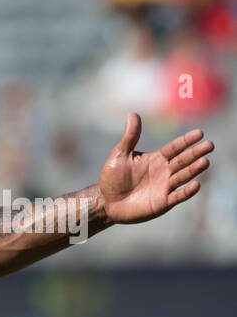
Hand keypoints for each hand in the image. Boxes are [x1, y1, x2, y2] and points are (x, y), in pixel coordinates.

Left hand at [98, 113, 213, 224]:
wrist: (105, 202)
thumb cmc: (112, 177)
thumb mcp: (120, 155)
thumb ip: (130, 137)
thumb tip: (133, 114)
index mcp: (157, 158)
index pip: (175, 147)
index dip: (186, 141)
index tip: (199, 133)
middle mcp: (164, 171)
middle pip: (183, 160)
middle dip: (196, 153)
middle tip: (209, 145)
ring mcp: (165, 187)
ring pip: (183, 176)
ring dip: (194, 170)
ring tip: (205, 162)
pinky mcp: (163, 202)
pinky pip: (178, 196)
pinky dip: (187, 192)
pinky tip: (196, 185)